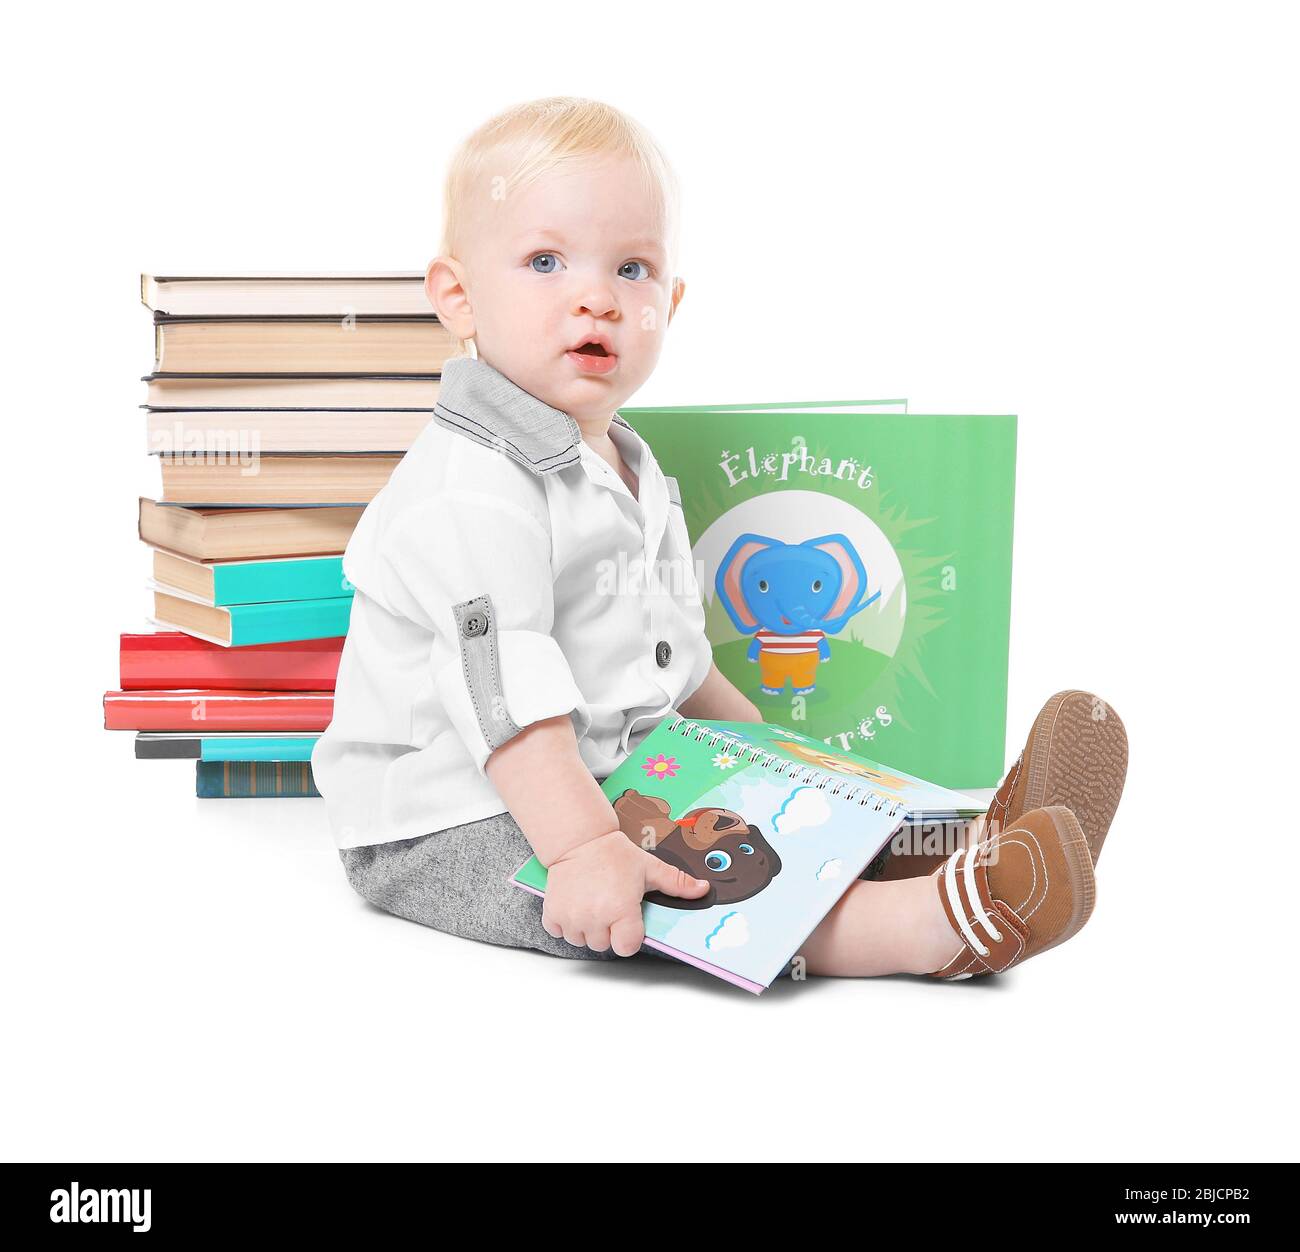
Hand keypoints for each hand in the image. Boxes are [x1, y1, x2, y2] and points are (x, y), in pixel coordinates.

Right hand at [541, 830, 710, 956]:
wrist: (580, 840)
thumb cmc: (614, 854)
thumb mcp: (649, 867)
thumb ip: (676, 883)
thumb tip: (704, 889)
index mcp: (621, 909)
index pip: (627, 947)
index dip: (630, 936)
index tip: (628, 919)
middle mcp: (595, 917)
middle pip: (604, 944)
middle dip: (608, 929)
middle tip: (609, 904)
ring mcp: (572, 917)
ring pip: (582, 940)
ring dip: (587, 927)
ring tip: (592, 903)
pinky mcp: (553, 914)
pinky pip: (561, 933)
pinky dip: (566, 923)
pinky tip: (576, 904)